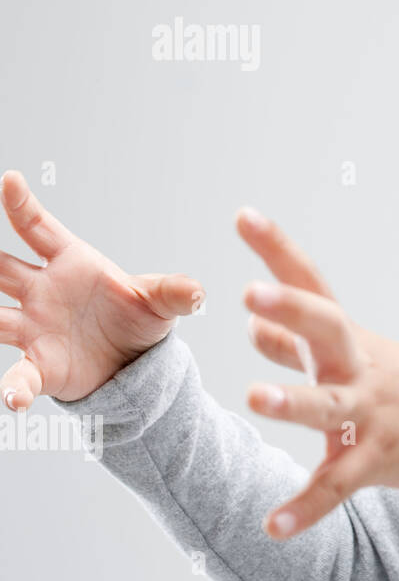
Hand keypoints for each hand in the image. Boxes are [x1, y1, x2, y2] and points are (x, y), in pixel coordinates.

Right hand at [0, 170, 204, 408]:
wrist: (134, 365)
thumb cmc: (139, 320)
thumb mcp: (162, 303)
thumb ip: (175, 293)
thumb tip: (198, 293)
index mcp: (70, 263)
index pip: (39, 229)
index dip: (21, 206)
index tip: (9, 181)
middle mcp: (41, 290)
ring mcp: (33, 326)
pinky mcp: (38, 364)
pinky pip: (19, 376)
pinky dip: (13, 387)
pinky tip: (14, 400)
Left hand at [236, 208, 398, 540]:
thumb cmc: (393, 384)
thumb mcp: (350, 356)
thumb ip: (294, 342)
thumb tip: (252, 324)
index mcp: (347, 338)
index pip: (312, 284)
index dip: (277, 250)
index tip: (243, 216)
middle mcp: (358, 368)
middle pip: (328, 330)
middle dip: (293, 310)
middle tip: (251, 292)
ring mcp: (368, 414)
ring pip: (329, 407)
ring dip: (294, 401)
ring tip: (256, 396)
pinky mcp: (373, 460)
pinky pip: (338, 485)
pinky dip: (306, 508)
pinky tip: (272, 527)